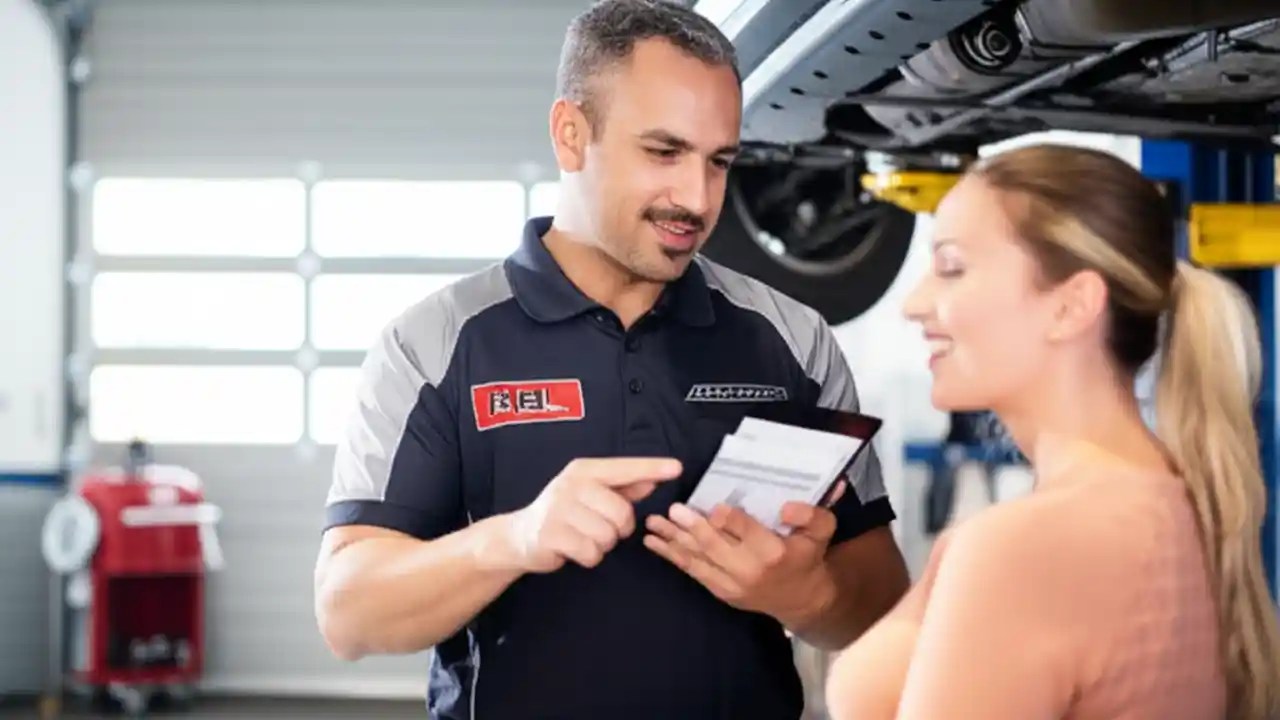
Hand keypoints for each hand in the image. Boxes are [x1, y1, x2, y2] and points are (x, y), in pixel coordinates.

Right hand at [504, 457, 682, 573]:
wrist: (519, 535)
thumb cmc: (564, 512)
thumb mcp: (591, 493)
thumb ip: (623, 487)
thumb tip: (652, 481)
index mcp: (584, 470)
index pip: (625, 468)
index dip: (652, 468)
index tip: (676, 468)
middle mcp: (572, 485)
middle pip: (622, 513)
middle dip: (619, 528)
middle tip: (601, 527)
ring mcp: (559, 509)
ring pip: (608, 536)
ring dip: (602, 544)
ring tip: (584, 537)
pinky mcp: (551, 535)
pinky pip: (592, 553)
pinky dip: (589, 557)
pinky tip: (574, 549)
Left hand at [644, 498, 837, 625]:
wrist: (801, 599)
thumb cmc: (807, 557)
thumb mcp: (822, 532)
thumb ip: (812, 514)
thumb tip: (787, 506)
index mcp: (772, 552)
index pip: (748, 532)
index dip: (730, 520)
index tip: (714, 507)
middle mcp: (748, 570)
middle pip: (715, 546)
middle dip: (692, 528)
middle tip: (672, 510)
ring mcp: (730, 584)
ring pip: (697, 559)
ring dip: (672, 540)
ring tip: (651, 524)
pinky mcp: (719, 591)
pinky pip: (692, 571)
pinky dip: (672, 556)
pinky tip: (654, 543)